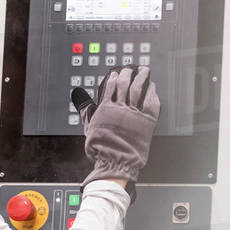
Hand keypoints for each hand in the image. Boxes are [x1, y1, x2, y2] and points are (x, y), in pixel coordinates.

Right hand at [71, 66, 159, 193]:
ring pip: (138, 89)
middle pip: (125, 84)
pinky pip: (150, 102)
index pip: (111, 85)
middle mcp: (120, 108)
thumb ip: (84, 107)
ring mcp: (134, 114)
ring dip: (142, 78)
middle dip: (129, 73)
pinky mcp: (146, 121)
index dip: (115, 76)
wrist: (114, 161)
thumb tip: (77, 93)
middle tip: (132, 68)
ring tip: (144, 71)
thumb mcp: (89, 125)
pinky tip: (152, 88)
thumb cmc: (100, 146)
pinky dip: (151, 93)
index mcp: (106, 107)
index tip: (117, 72)